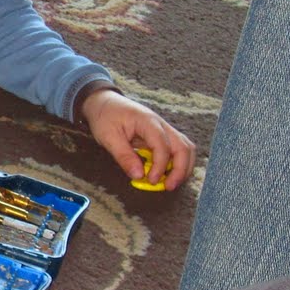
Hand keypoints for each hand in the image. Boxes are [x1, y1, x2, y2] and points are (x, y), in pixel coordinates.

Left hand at [81, 87, 195, 189]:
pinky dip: (177, 163)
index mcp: (148, 121)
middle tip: (169, 187)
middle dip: (180, 169)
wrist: (104, 102)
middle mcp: (161, 125)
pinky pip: (177, 150)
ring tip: (170, 183)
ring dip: (182, 167)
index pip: (163, 145)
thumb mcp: (108, 137)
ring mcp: (164, 130)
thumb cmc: (105, 116)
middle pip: (183, 147)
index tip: (151, 180)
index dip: (160, 166)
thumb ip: (124, 157)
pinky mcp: (162, 136)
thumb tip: (139, 176)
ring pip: (185, 148)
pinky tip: (166, 175)